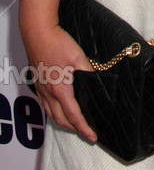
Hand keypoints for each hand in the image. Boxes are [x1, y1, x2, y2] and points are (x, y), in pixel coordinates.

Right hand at [18, 0, 96, 142]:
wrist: (38, 32)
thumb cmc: (57, 42)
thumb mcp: (78, 57)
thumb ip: (89, 71)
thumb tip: (99, 80)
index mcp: (60, 89)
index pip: (74, 116)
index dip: (84, 128)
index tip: (93, 137)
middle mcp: (48, 93)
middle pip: (60, 119)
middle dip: (73, 128)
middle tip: (86, 131)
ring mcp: (41, 88)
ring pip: (50, 113)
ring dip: (62, 121)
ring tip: (73, 123)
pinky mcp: (38, 81)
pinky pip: (44, 104)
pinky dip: (52, 111)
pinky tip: (57, 106)